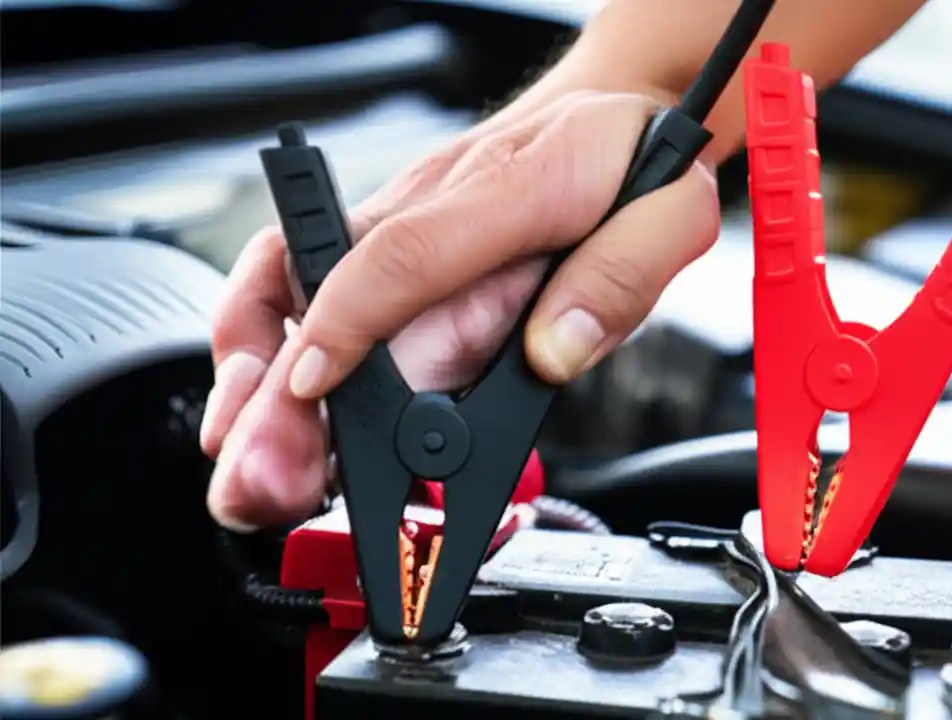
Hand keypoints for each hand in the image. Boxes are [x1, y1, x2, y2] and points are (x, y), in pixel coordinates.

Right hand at [200, 89, 720, 531]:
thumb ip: (616, 283)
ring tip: (250, 466)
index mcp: (510, 190)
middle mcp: (435, 202)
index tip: (309, 389)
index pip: (407, 254)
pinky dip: (273, 350)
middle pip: (323, 284)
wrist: (621, 110)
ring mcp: (403, 219)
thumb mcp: (668, 216)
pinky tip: (267, 414)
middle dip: (276, 389)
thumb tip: (553, 354)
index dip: (349, 321)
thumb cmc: (635, 163)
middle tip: (260, 474)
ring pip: (296, 285)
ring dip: (259, 380)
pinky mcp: (394, 243)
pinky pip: (310, 288)